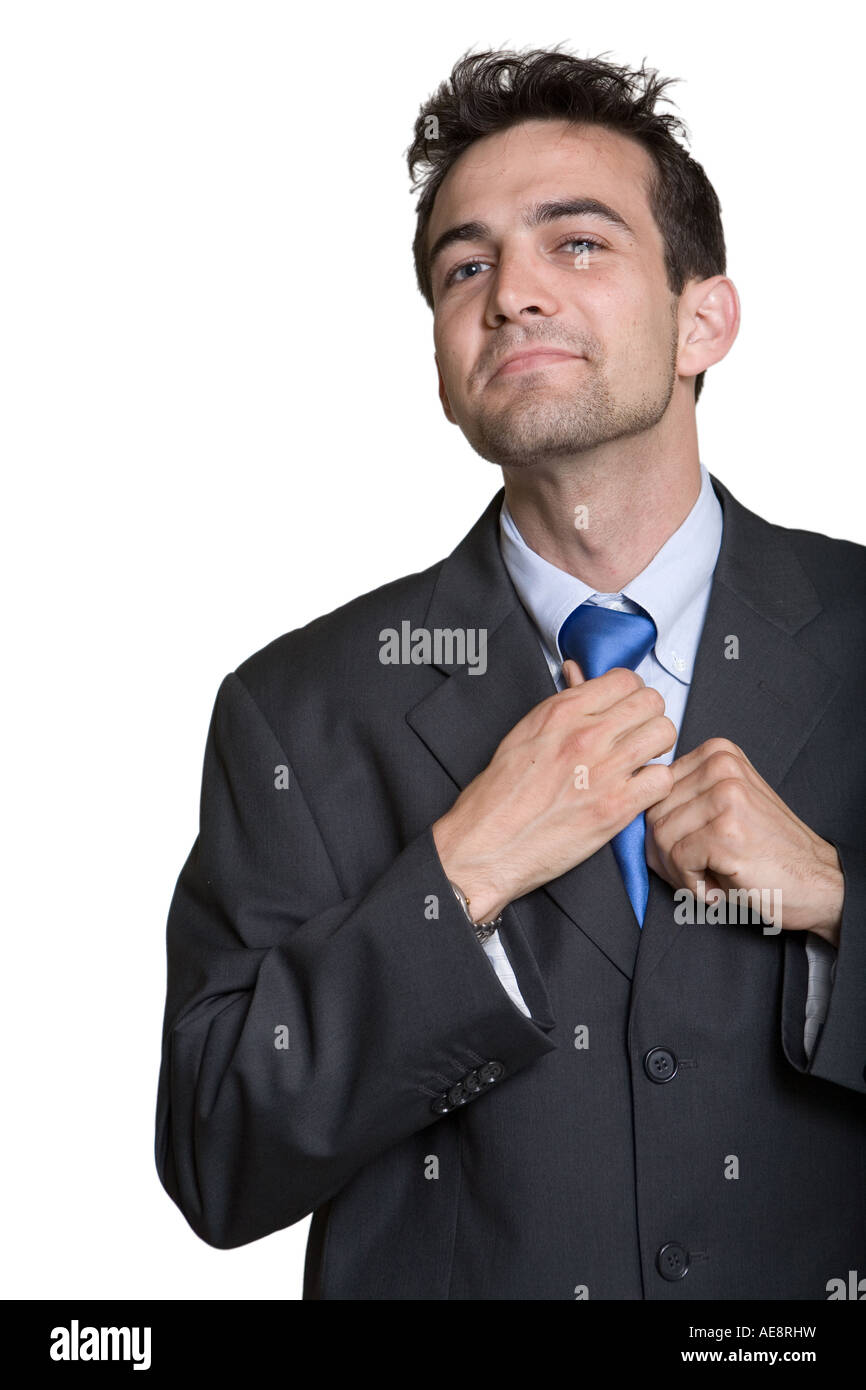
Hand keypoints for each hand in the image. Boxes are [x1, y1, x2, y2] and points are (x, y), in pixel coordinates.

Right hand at [432, 661, 676, 921]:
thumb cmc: (500, 793)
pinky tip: (637, 791)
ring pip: (664, 734)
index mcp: (561, 712)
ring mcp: (604, 770)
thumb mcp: (525, 733)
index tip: (624, 710)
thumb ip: (561, 702)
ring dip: (656, 747)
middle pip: (652, 702)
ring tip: (639, 761)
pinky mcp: (616, 807)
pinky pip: (662, 778)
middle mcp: (586, 734)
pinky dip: (654, 785)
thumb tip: (577, 673)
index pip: (626, 679)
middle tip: (635, 735)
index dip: (630, 694)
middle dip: (647, 717)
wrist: (487, 844)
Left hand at [644, 737, 843, 944]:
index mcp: (716, 753)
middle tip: (702, 872)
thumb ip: (682, 799)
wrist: (819, 882)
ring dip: (679, 872)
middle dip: (667, 855)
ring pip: (659, 838)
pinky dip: (692, 885)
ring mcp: (724, 796)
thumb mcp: (724, 806)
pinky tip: (721, 888)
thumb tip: (627, 816)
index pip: (653, 791)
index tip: (696, 850)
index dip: (665, 831)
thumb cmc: (766, 851)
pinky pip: (676, 861)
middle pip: (652, 814)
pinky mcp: (725, 832)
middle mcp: (721, 765)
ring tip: (712, 878)